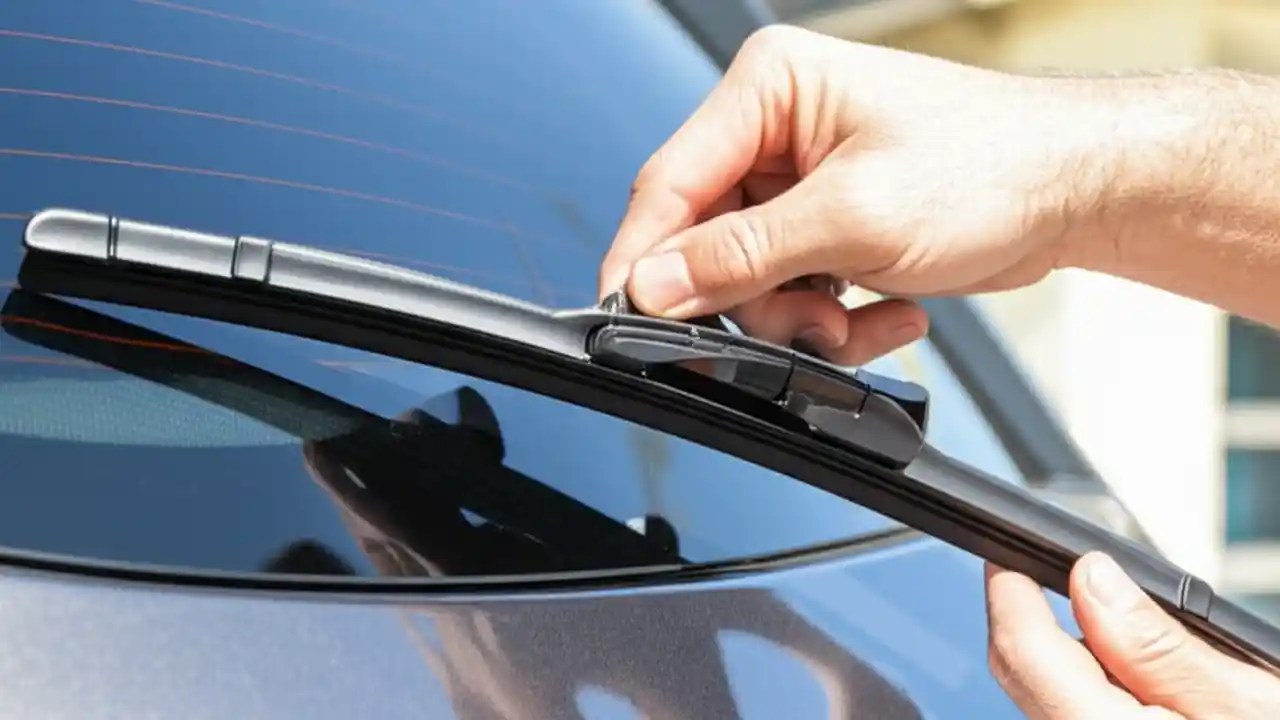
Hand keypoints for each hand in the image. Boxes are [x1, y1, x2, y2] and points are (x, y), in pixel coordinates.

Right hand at [600, 25, 1128, 361]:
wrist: (1077, 190)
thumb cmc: (993, 166)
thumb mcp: (854, 217)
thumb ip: (743, 255)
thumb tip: (655, 285)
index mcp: (770, 88)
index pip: (670, 181)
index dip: (646, 259)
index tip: (633, 319)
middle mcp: (776, 128)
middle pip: (706, 240)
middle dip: (752, 300)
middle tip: (804, 326)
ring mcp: (801, 178)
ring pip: (747, 277)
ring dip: (798, 318)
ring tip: (856, 321)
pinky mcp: (827, 221)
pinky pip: (791, 287)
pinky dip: (830, 317)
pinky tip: (882, 312)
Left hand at [986, 552, 1279, 718]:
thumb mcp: (1251, 705)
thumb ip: (1158, 645)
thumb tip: (1093, 580)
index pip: (1023, 654)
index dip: (1009, 593)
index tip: (1010, 557)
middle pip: (1024, 680)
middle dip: (1031, 623)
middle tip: (1056, 579)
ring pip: (1046, 706)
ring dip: (1069, 668)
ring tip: (1126, 643)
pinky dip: (1091, 701)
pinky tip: (1137, 694)